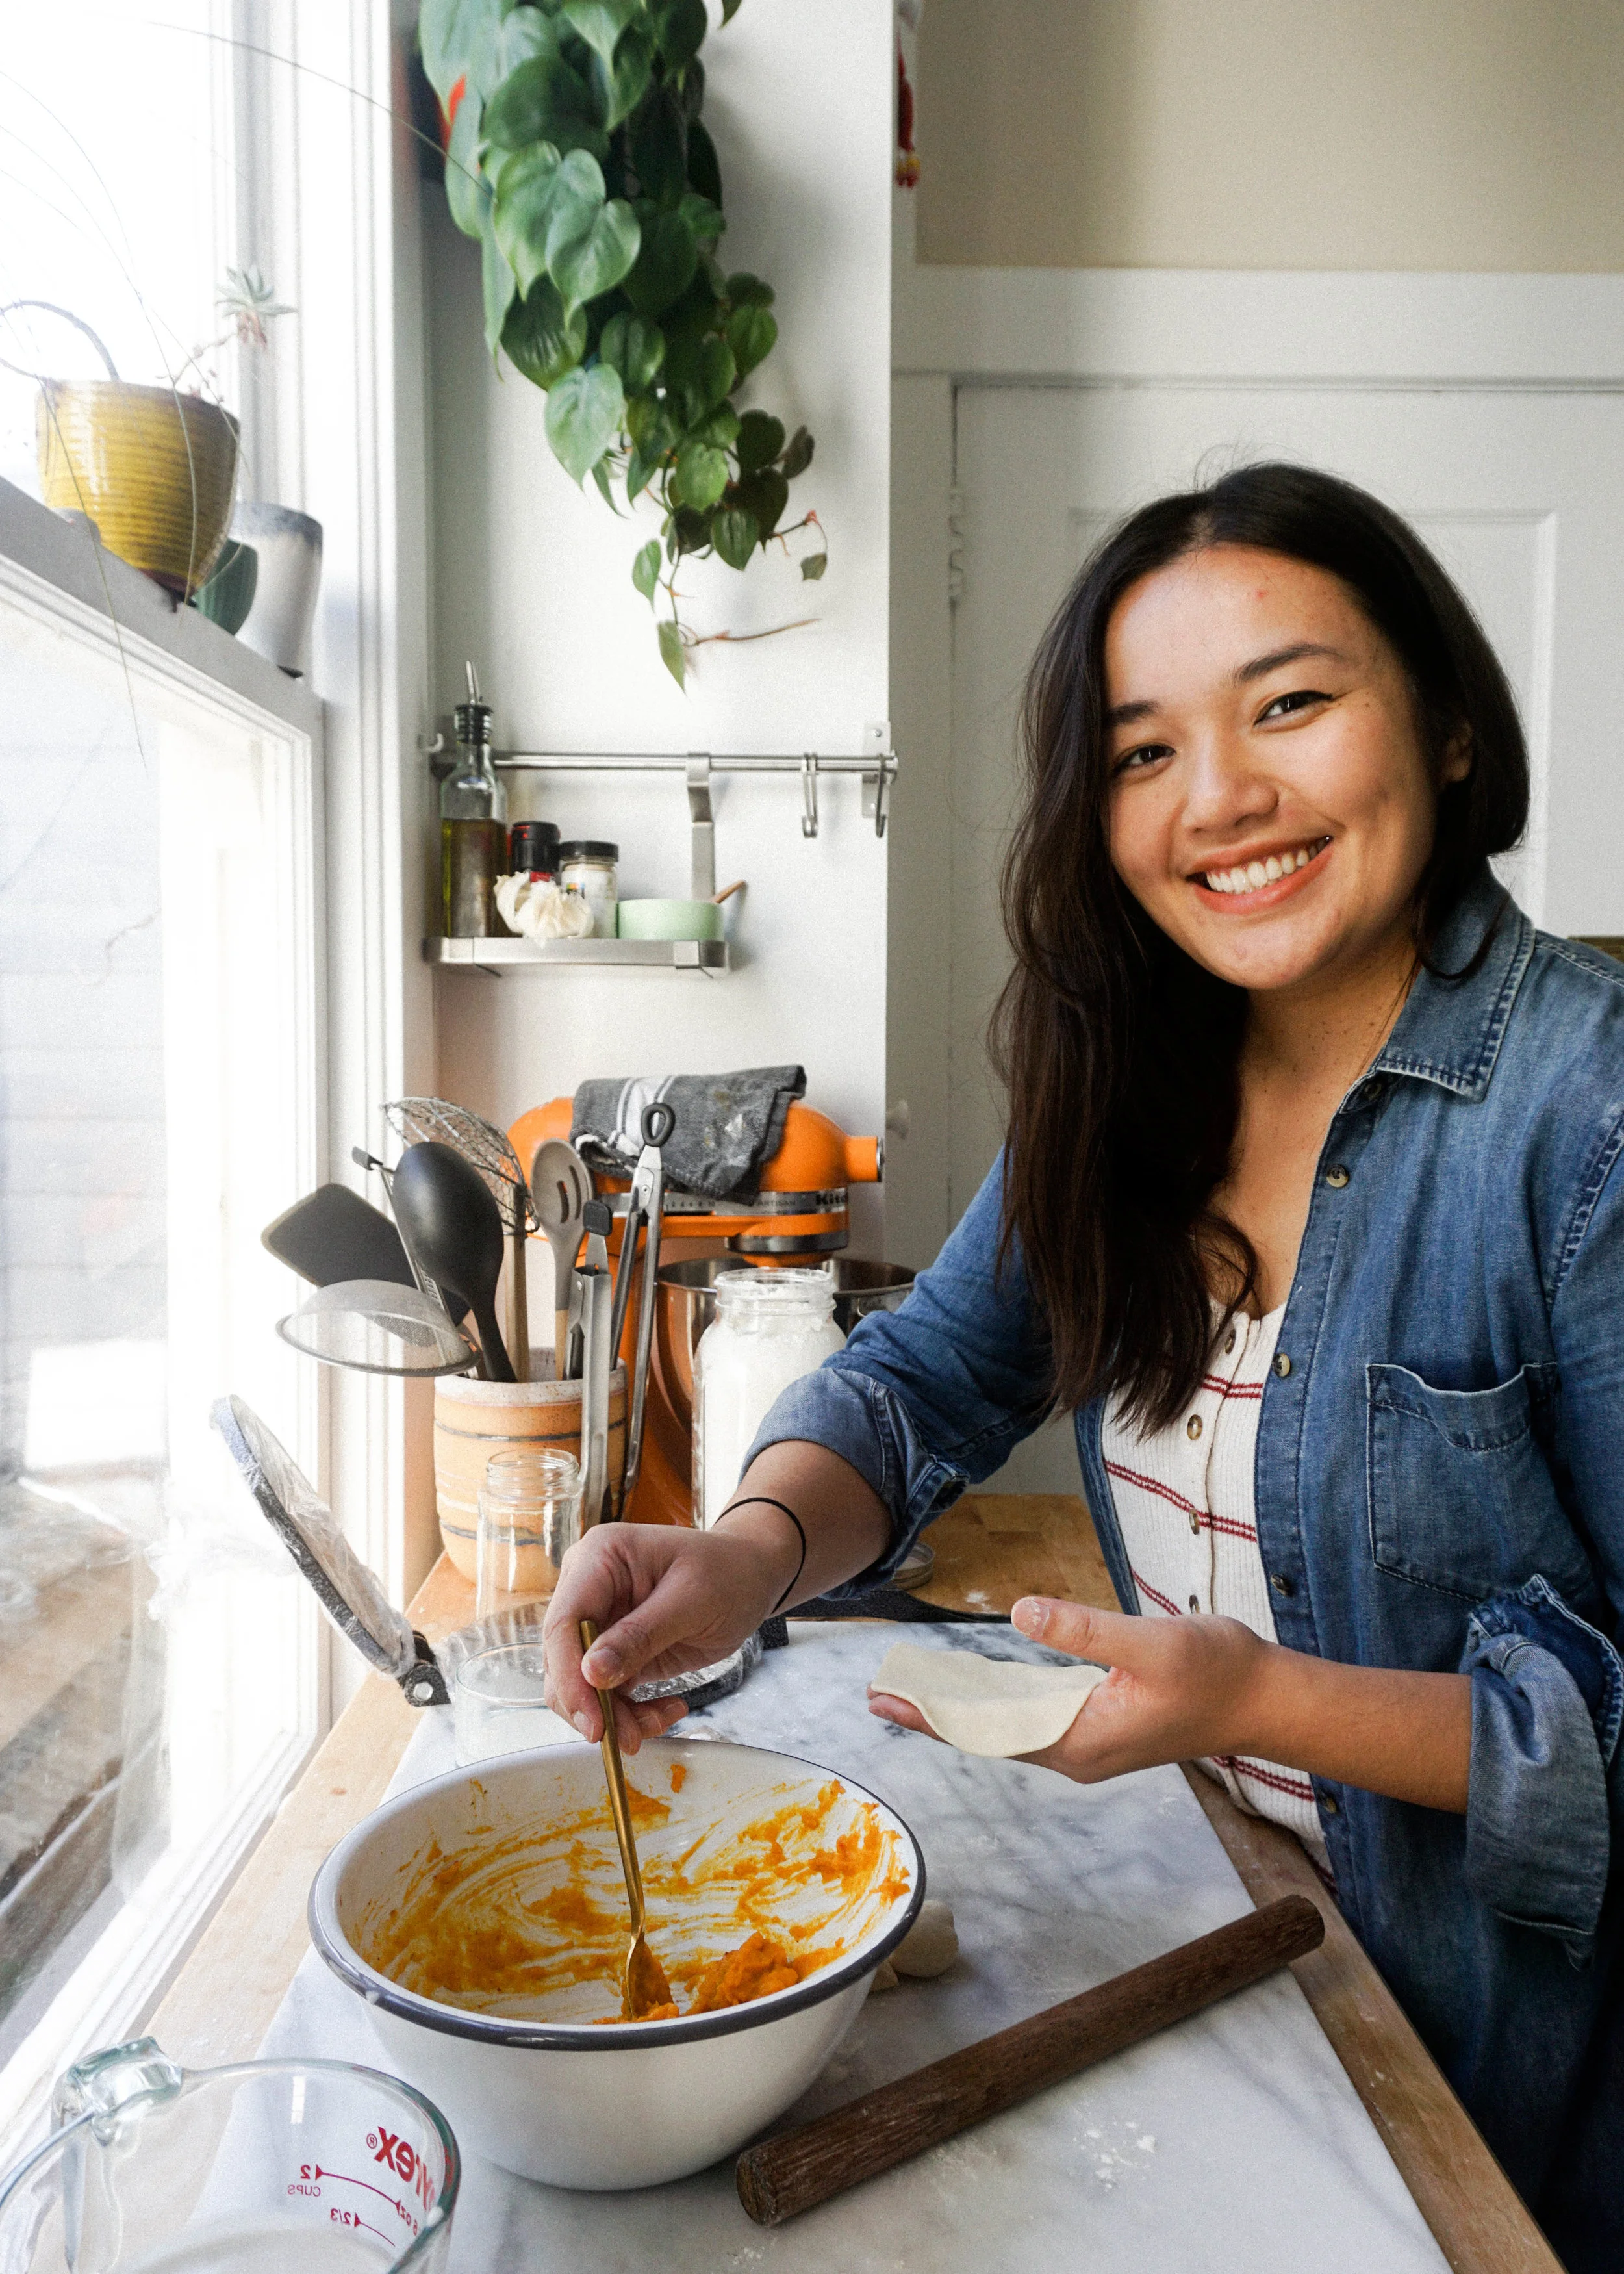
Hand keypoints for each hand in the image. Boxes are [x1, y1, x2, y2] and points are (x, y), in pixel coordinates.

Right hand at [542, 1515, 797, 1753]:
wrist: (750, 1576)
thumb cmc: (728, 1573)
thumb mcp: (692, 1601)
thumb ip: (641, 1635)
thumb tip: (592, 1673)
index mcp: (599, 1558)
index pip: (563, 1623)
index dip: (570, 1677)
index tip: (595, 1722)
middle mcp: (587, 1588)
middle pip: (563, 1658)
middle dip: (594, 1705)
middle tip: (629, 1738)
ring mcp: (599, 1620)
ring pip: (581, 1683)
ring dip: (614, 1715)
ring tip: (658, 1723)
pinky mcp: (613, 1650)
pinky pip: (605, 1691)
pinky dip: (630, 1712)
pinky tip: (667, 1711)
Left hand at [870, 1594, 1472, 1810]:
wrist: (1265, 1699)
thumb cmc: (1216, 1672)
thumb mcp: (1149, 1643)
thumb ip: (1083, 1631)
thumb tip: (1019, 1615)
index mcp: (1081, 1738)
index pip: (989, 1729)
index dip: (936, 1714)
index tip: (890, 1703)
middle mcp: (1078, 1750)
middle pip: (989, 1734)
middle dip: (935, 1714)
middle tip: (881, 1695)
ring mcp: (1090, 1742)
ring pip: (1009, 1728)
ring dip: (963, 1709)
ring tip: (916, 1692)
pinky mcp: (1102, 1726)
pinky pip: (1034, 1719)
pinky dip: (998, 1703)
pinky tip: (978, 1690)